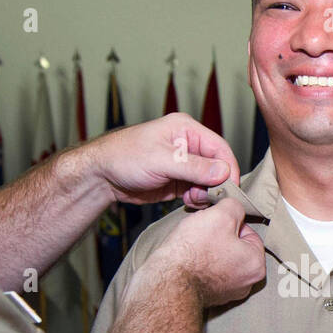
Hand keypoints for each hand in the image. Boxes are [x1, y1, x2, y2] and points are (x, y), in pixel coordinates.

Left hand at [76, 113, 240, 209]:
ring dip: (206, 194)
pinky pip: (198, 192)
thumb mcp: (160, 160)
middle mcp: (189, 146)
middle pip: (217, 166)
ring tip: (192, 200)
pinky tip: (187, 202)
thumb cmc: (124, 157)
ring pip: (209, 182)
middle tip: (208, 198)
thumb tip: (223, 172)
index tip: (230, 188)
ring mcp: (184, 165)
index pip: (220, 148)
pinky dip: (197, 200)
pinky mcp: (178, 182)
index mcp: (186, 130)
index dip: (228, 168)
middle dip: (216, 184)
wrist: (102, 176)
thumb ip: (193, 167)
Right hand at [139, 198, 265, 308]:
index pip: (249, 232)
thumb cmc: (193, 251)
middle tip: (203, 235)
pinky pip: (210, 272)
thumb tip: (235, 208)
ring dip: (210, 250)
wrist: (167, 282)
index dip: (230, 223)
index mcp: (256, 265)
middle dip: (220, 237)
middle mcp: (247, 283)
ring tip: (194, 247)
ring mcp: (229, 292)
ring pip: (222, 259)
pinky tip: (190, 261)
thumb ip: (235, 206)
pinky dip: (201, 265)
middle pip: (236, 247)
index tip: (215, 224)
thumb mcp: (221, 215)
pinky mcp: (211, 297)